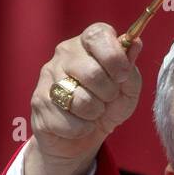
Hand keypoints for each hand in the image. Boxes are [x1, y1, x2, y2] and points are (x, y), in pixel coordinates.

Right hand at [25, 23, 143, 174]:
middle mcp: (64, 54)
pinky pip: (69, 121)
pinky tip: (78, 123)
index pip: (97, 36)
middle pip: (92, 73)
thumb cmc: (108, 108)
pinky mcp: (38, 102)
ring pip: (80, 100)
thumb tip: (135, 43)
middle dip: (109, 94)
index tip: (123, 75)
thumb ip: (130, 69)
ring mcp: (48, 76)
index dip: (114, 57)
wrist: (81, 138)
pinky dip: (81, 129)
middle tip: (107, 99)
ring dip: (95, 113)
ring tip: (92, 112)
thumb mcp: (127, 90)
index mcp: (87, 43)